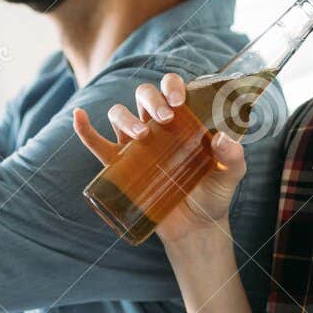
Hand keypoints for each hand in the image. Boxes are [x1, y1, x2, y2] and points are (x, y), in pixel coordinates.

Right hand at [73, 72, 245, 244]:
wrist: (196, 227)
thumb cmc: (213, 193)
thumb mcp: (231, 174)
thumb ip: (233, 157)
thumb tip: (222, 139)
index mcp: (182, 119)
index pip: (171, 88)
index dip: (171, 86)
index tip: (178, 100)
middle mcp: (156, 125)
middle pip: (143, 95)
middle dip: (150, 100)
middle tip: (165, 120)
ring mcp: (136, 145)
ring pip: (119, 115)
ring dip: (124, 118)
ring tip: (141, 136)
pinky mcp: (121, 167)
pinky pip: (97, 144)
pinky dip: (84, 130)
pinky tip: (79, 117)